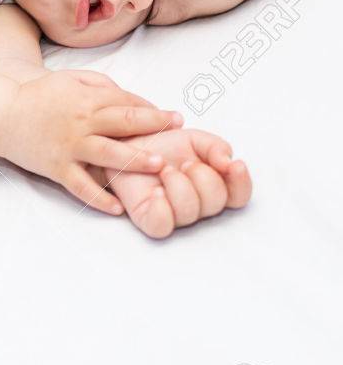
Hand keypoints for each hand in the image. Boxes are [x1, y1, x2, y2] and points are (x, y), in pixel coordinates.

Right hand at [0, 70, 181, 214]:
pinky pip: (80, 186)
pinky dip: (98, 198)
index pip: (126, 102)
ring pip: (107, 154)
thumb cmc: (36, 96)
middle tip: (178, 132)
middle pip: (123, 123)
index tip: (173, 117)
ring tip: (158, 165)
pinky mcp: (57, 168)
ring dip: (134, 159)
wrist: (1, 114)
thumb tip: (128, 96)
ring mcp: (69, 147)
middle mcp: (81, 123)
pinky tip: (117, 207)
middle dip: (154, 127)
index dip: (152, 110)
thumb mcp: (69, 79)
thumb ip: (99, 84)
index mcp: (86, 100)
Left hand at [91, 129, 252, 237]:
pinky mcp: (149, 218)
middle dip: (202, 177)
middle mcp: (197, 203)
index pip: (238, 195)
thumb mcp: (195, 139)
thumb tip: (229, 162)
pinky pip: (162, 225)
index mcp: (212, 185)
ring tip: (165, 169)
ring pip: (190, 212)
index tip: (234, 164)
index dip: (241, 183)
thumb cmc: (161, 145)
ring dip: (180, 185)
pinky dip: (162, 208)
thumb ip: (217, 148)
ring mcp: (173, 214)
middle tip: (184, 162)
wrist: (124, 144)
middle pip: (216, 202)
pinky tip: (157, 191)